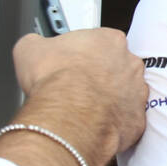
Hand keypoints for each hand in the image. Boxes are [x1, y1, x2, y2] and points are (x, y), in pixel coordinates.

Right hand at [12, 28, 146, 155]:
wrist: (67, 115)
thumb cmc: (56, 81)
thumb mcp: (29, 48)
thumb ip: (36, 43)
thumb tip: (32, 46)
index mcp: (109, 40)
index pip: (100, 41)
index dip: (83, 53)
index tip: (71, 61)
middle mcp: (129, 64)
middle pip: (117, 66)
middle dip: (99, 75)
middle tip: (77, 85)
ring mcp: (137, 92)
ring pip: (125, 94)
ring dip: (109, 99)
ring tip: (85, 108)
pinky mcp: (136, 119)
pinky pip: (126, 120)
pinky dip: (113, 123)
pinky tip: (95, 125)